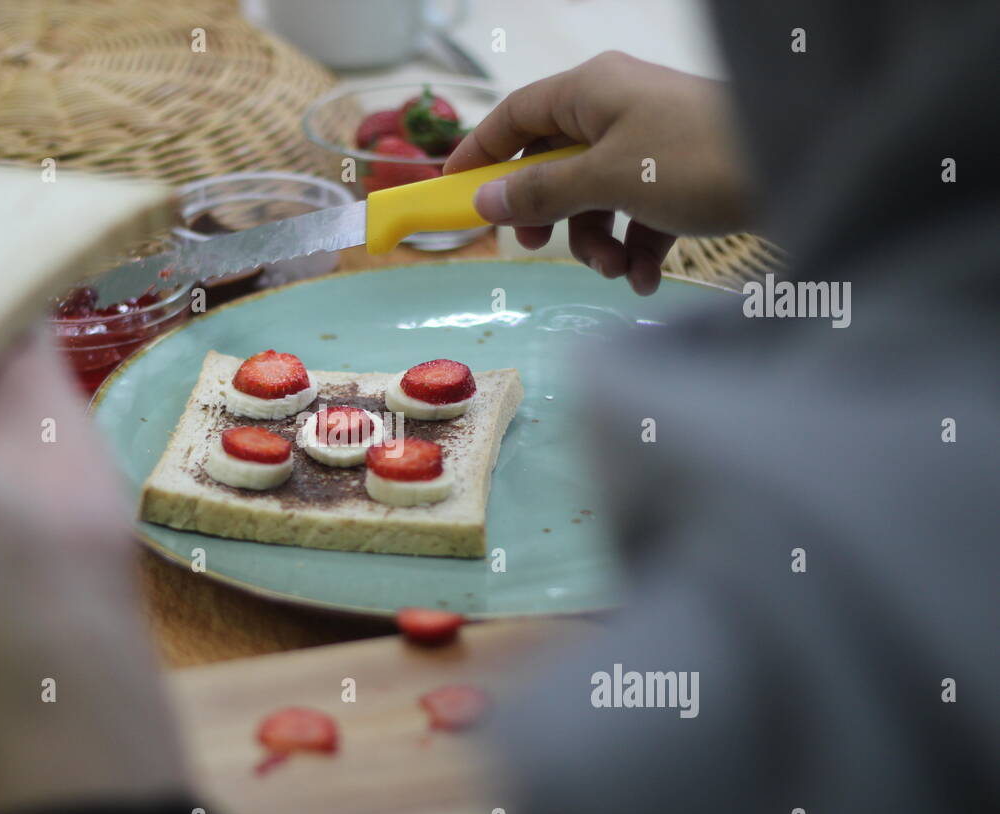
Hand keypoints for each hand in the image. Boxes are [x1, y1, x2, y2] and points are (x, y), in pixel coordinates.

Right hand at [445, 52, 756, 294]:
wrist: (804, 166)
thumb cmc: (699, 158)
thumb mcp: (607, 178)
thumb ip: (542, 193)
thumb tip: (487, 202)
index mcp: (591, 90)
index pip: (515, 115)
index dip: (480, 153)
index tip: (452, 194)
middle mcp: (618, 109)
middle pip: (553, 163)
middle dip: (548, 215)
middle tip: (538, 247)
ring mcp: (652, 144)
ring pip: (595, 197)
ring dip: (597, 242)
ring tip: (617, 270)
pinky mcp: (683, 179)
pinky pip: (637, 216)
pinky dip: (636, 249)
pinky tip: (646, 279)